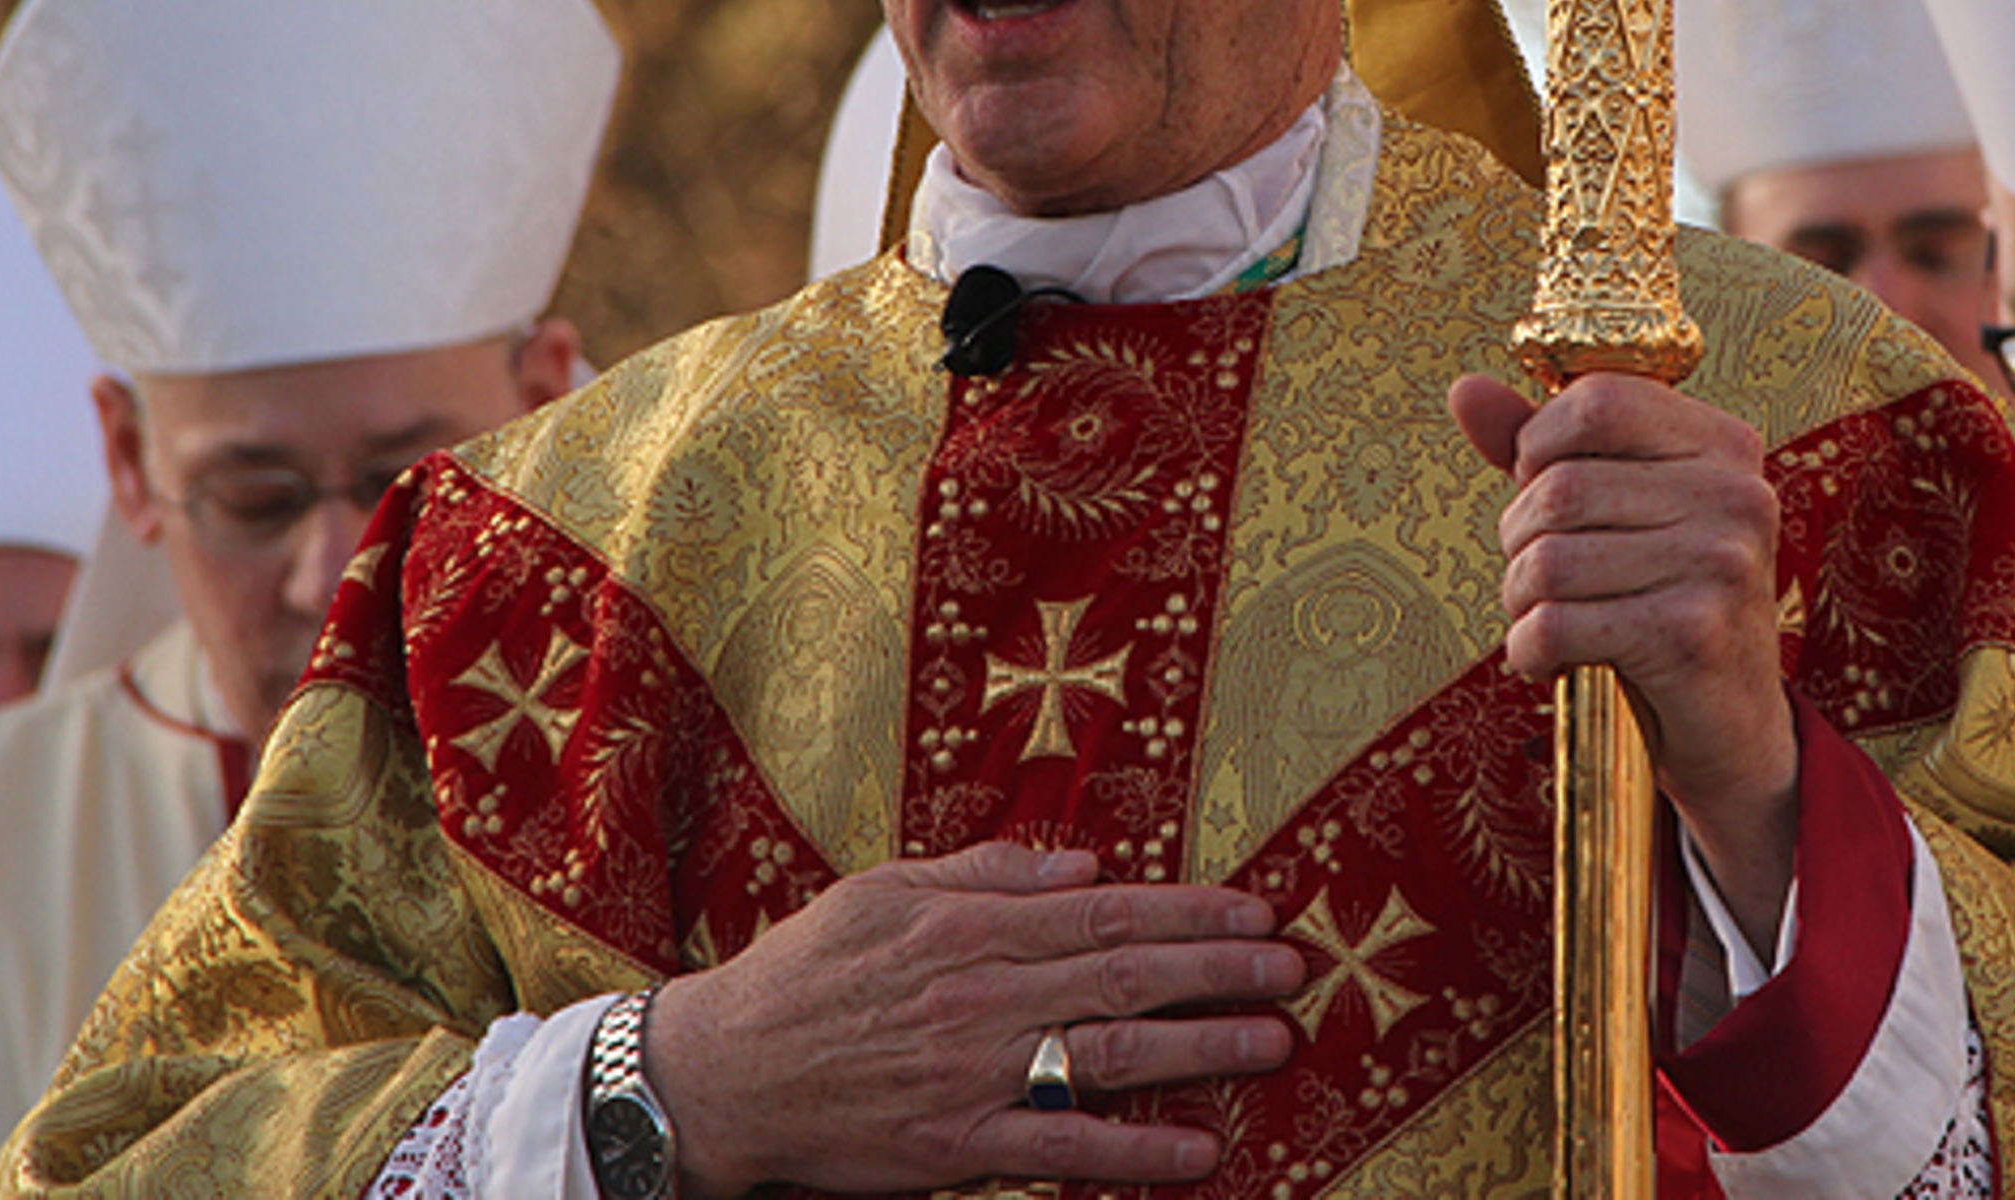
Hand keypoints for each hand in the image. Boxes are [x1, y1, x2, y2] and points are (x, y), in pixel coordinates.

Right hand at [644, 840, 1305, 1195]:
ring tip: (1272, 1041)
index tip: (1255, 909)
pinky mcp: (956, 1147)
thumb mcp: (881, 892)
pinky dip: (1133, 1149)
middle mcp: (982, 995)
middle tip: (1293, 966)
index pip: (1103, 912)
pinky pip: (1062, 1151)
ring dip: (1201, 1048)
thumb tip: (1082, 864)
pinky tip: (1196, 1148)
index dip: (1188, 911)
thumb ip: (983, 872)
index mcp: (967, 926)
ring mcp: (973, 1075)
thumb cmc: (801, 975)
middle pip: (1125, 975)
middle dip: (1220, 970)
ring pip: (1109, 1054)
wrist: (721, 1075)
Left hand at [1451, 371, 1799, 934]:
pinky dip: (1531, 652)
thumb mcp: (1618, 513)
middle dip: (1520, 541)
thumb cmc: (1665, 605)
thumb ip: (1547, 450)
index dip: (1541, 448)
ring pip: (1546, 560)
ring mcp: (1721, 564)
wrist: (1735, 731)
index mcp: (1726, 444)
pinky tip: (1558, 661)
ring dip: (1521, 603)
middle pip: (1558, 487)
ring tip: (1552, 621)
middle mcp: (1736, 494)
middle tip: (1545, 580)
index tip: (1549, 494)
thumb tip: (1466, 391)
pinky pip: (1555, 625)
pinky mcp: (1691, 635)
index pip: (1596, 400)